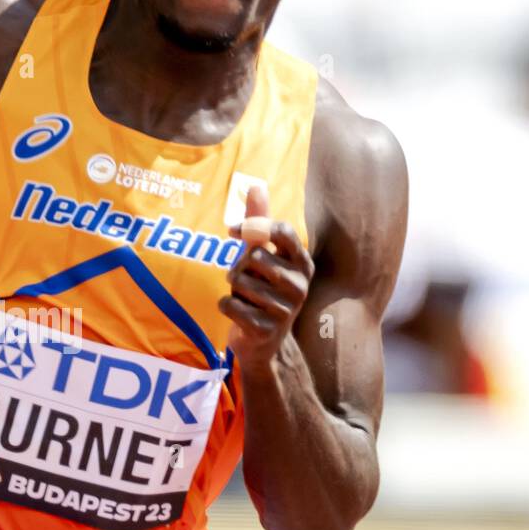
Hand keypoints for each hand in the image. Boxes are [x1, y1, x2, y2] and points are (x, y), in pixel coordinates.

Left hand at [217, 184, 314, 369]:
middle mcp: (299, 286)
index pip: (282, 232)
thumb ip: (259, 222)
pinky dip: (226, 306)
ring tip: (245, 299)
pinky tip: (239, 315)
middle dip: (239, 267)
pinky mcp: (265, 330)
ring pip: (239, 281)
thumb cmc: (262, 291)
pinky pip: (229, 304)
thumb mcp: (263, 256)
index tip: (234, 232)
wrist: (263, 343)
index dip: (253, 228)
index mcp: (302, 264)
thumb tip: (256, 186)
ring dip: (233, 289)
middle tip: (245, 281)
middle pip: (253, 257)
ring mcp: (285, 310)